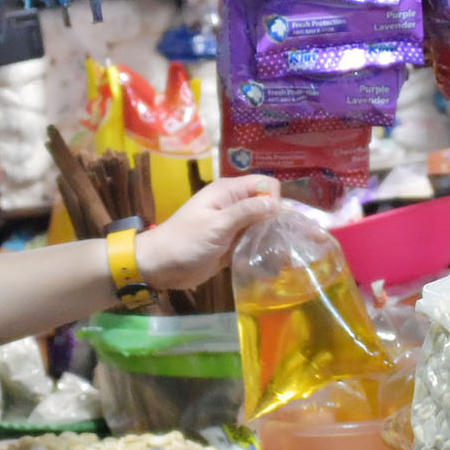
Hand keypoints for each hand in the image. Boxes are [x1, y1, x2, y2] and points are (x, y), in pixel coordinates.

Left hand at [134, 175, 278, 292]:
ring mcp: (234, 225)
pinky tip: (270, 263)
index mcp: (228, 192)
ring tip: (283, 257)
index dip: (275, 199)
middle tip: (288, 243)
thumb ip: (246, 211)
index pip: (265, 184)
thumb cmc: (185, 241)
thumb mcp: (217, 225)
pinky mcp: (232, 243)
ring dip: (272, 238)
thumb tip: (275, 201)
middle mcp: (234, 205)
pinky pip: (254, 242)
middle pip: (267, 205)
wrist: (160, 266)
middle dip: (279, 221)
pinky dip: (262, 249)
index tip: (274, 221)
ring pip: (263, 225)